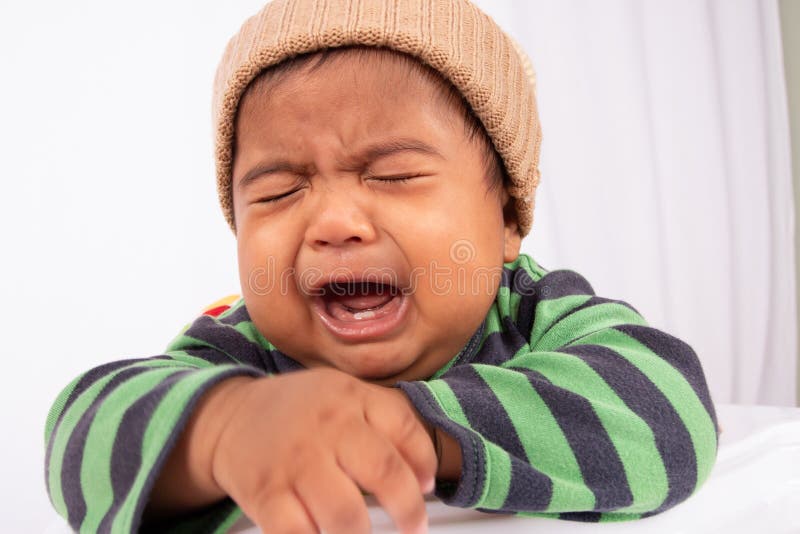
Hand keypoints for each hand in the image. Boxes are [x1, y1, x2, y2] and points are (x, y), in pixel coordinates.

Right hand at [212, 368, 436, 533]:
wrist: (230, 417)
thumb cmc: (300, 412)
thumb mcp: (344, 395)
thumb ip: (388, 422)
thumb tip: (426, 477)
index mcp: (351, 396)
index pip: (404, 427)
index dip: (425, 462)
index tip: (427, 486)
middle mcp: (327, 425)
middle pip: (383, 470)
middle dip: (408, 508)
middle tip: (414, 526)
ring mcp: (296, 461)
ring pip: (345, 514)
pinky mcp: (266, 494)